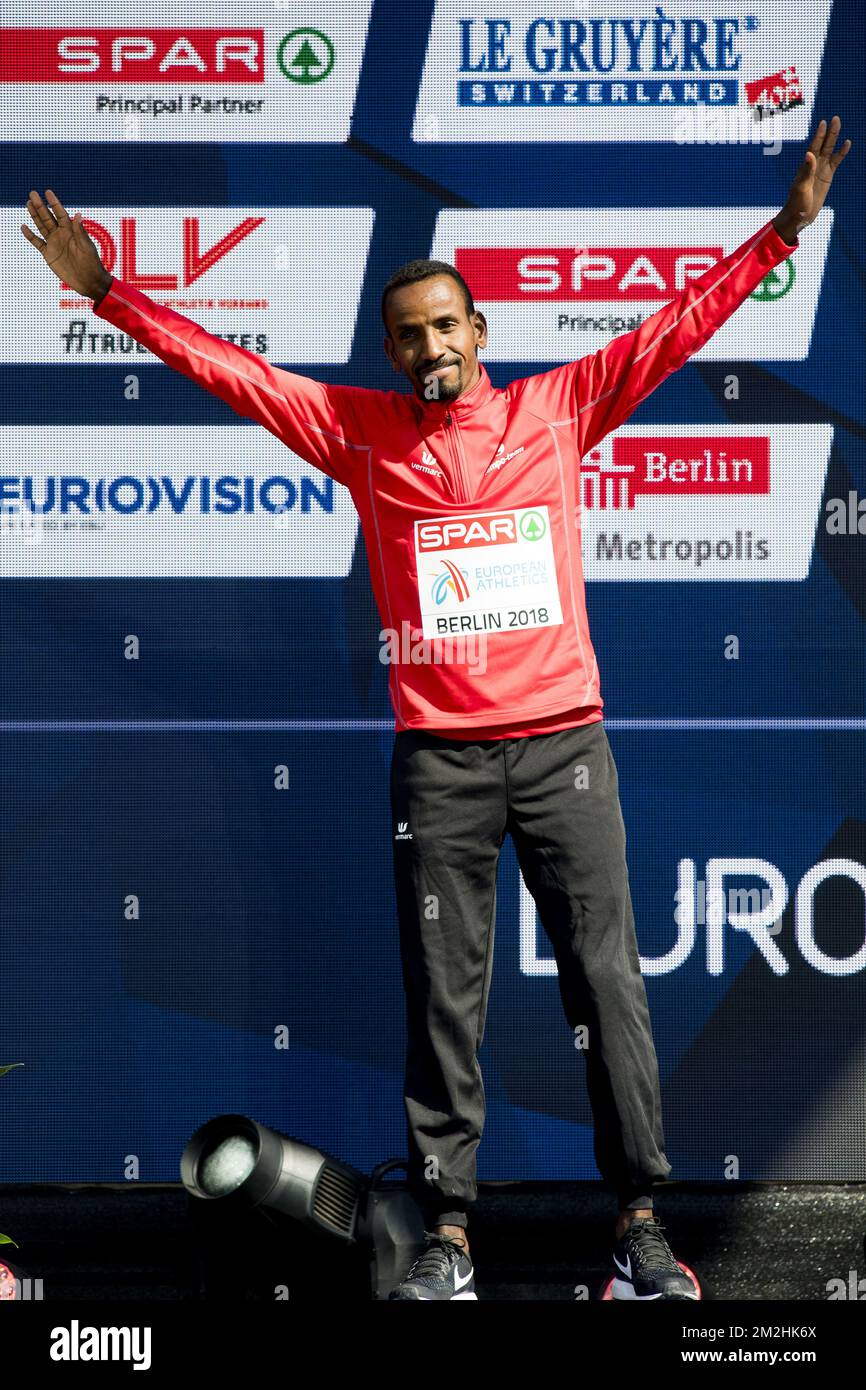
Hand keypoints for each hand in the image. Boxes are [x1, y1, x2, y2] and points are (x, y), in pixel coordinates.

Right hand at [20, 188, 110, 298]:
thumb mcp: (86, 246)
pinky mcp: (49, 254)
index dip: (54, 203)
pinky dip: (30, 236)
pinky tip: (24, 227)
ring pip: (41, 227)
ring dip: (35, 216)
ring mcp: (54, 243)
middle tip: (32, 193)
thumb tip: (78, 214)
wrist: (88, 280)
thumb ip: (80, 231)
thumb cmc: (91, 262)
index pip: (61, 214)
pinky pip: (37, 243)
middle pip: (48, 217)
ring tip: (28, 203)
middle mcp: (61, 234)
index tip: (47, 192)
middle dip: (40, 206)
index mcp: (71, 231)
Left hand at [774, 117, 850, 243]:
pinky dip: (841, 153)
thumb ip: (806, 171)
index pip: (813, 147)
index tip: (823, 123)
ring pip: (830, 150)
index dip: (818, 135)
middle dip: (829, 132)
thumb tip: (809, 154)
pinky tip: (847, 143)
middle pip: (823, 144)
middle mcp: (814, 165)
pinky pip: (836, 161)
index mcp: (805, 166)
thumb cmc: (797, 203)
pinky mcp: (828, 176)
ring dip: (834, 138)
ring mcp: (821, 169)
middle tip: (834, 118)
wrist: (800, 216)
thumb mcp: (801, 187)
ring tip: (838, 124)